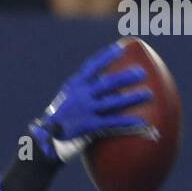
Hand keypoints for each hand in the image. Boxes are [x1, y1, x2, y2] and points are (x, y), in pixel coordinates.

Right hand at [30, 42, 152, 163]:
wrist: (43, 142)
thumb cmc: (57, 122)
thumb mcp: (66, 101)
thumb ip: (82, 93)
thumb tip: (104, 87)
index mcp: (73, 85)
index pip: (92, 66)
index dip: (108, 56)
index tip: (122, 48)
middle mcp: (80, 95)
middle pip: (107, 82)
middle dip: (125, 76)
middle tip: (142, 73)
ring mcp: (85, 111)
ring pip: (113, 102)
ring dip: (131, 97)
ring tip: (148, 94)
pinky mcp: (89, 127)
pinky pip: (113, 123)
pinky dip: (128, 122)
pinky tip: (142, 122)